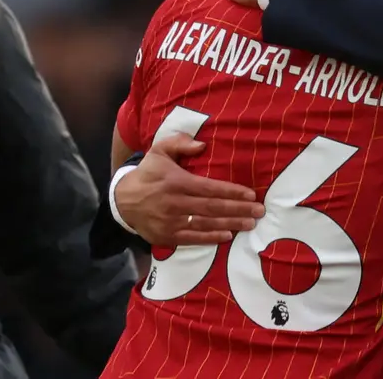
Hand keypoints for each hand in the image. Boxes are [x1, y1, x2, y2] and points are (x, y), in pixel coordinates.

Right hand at [114, 133, 264, 245]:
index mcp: (176, 182)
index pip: (210, 188)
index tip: (251, 194)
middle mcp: (175, 203)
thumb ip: (179, 143)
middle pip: (213, 208)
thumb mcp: (159, 151)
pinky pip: (193, 238)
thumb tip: (202, 145)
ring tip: (250, 223)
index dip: (232, 192)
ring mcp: (171, 222)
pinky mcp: (167, 236)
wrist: (122, 201)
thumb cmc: (148, 174)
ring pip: (206, 224)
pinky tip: (228, 236)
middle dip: (239, 209)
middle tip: (260, 211)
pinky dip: (211, 238)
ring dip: (230, 224)